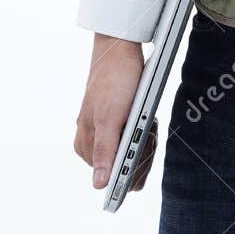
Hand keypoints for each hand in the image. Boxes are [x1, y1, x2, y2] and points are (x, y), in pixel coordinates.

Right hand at [73, 33, 155, 194]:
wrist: (120, 48)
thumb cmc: (114, 80)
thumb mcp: (110, 118)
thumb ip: (104, 152)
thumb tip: (98, 185)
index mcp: (85, 145)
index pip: (111, 177)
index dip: (132, 168)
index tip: (144, 149)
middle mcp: (92, 141)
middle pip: (122, 166)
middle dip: (141, 151)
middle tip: (149, 129)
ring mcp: (104, 130)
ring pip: (131, 152)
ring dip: (146, 139)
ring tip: (149, 121)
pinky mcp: (116, 120)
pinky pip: (135, 137)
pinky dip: (146, 130)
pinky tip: (149, 119)